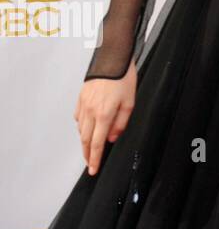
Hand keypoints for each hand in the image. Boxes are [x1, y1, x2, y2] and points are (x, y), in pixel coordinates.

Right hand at [75, 59, 137, 175]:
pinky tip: (87, 127)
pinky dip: (82, 126)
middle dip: (87, 154)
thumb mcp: (129, 102)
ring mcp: (83, 105)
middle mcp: (91, 112)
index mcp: (104, 114)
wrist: (111, 59)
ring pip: (81, 129)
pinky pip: (78, 117)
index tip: (93, 169)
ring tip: (90, 147)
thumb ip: (121, 123)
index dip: (94, 159)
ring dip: (85, 140)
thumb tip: (111, 138)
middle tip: (90, 163)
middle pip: (86, 139)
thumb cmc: (123, 78)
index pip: (97, 143)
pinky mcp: (80, 98)